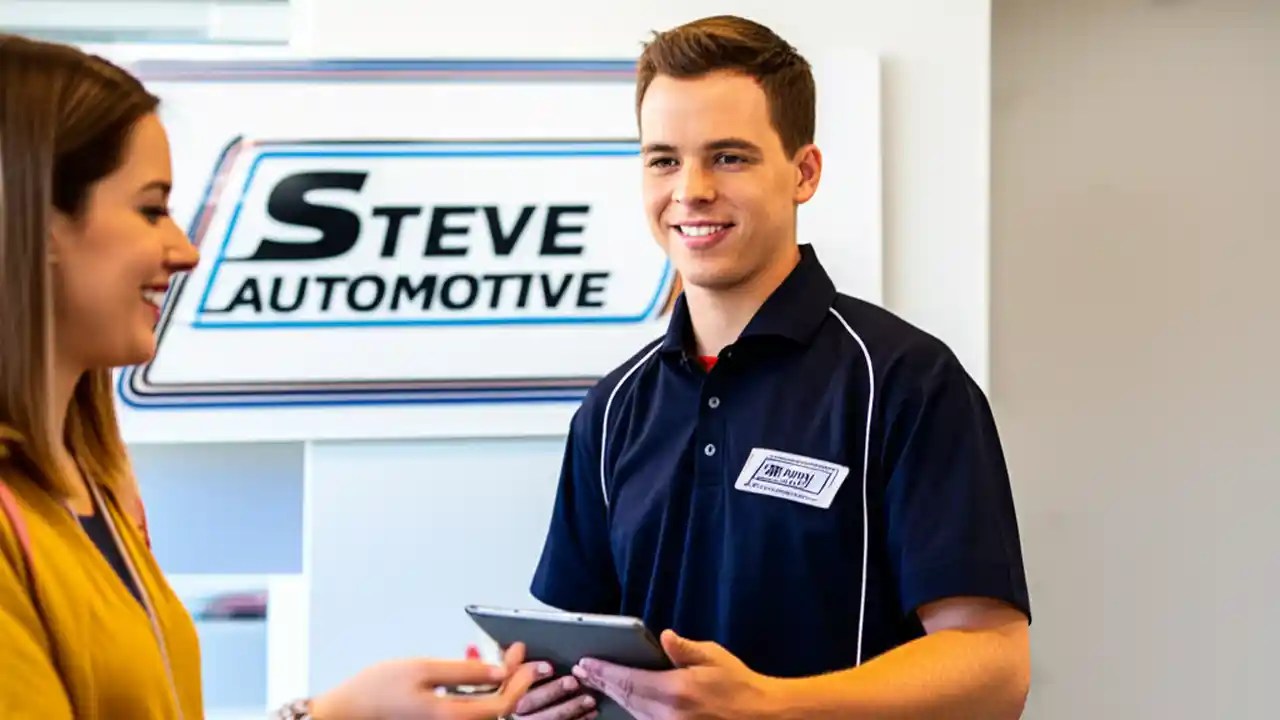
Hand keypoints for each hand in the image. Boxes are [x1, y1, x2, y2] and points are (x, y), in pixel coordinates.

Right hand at [310, 642, 541, 718]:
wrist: (344, 711)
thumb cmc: (375, 691)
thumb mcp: (423, 669)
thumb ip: (465, 670)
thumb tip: (499, 670)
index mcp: (451, 718)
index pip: (504, 705)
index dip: (520, 681)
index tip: (528, 658)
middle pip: (497, 706)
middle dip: (511, 677)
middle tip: (516, 652)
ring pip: (483, 706)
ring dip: (494, 680)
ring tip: (495, 653)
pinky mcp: (436, 719)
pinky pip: (466, 705)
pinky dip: (474, 685)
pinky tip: (470, 662)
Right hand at [510, 671, 598, 719]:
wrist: (529, 715)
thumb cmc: (521, 691)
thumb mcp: (514, 676)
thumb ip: (515, 665)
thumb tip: (518, 647)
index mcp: (504, 693)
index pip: (512, 683)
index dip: (530, 675)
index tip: (549, 667)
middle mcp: (512, 710)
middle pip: (529, 702)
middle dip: (552, 691)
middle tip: (572, 682)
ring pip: (547, 718)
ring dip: (570, 708)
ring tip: (589, 699)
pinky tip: (590, 713)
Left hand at [572, 630, 775, 719]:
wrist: (763, 716)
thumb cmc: (740, 685)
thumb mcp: (714, 658)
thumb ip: (685, 649)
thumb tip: (663, 636)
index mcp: (676, 691)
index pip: (628, 680)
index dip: (604, 672)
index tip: (586, 664)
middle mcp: (668, 715)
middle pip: (625, 698)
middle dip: (602, 683)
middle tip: (583, 672)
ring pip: (633, 713)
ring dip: (613, 697)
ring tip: (597, 683)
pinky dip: (632, 710)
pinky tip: (624, 701)